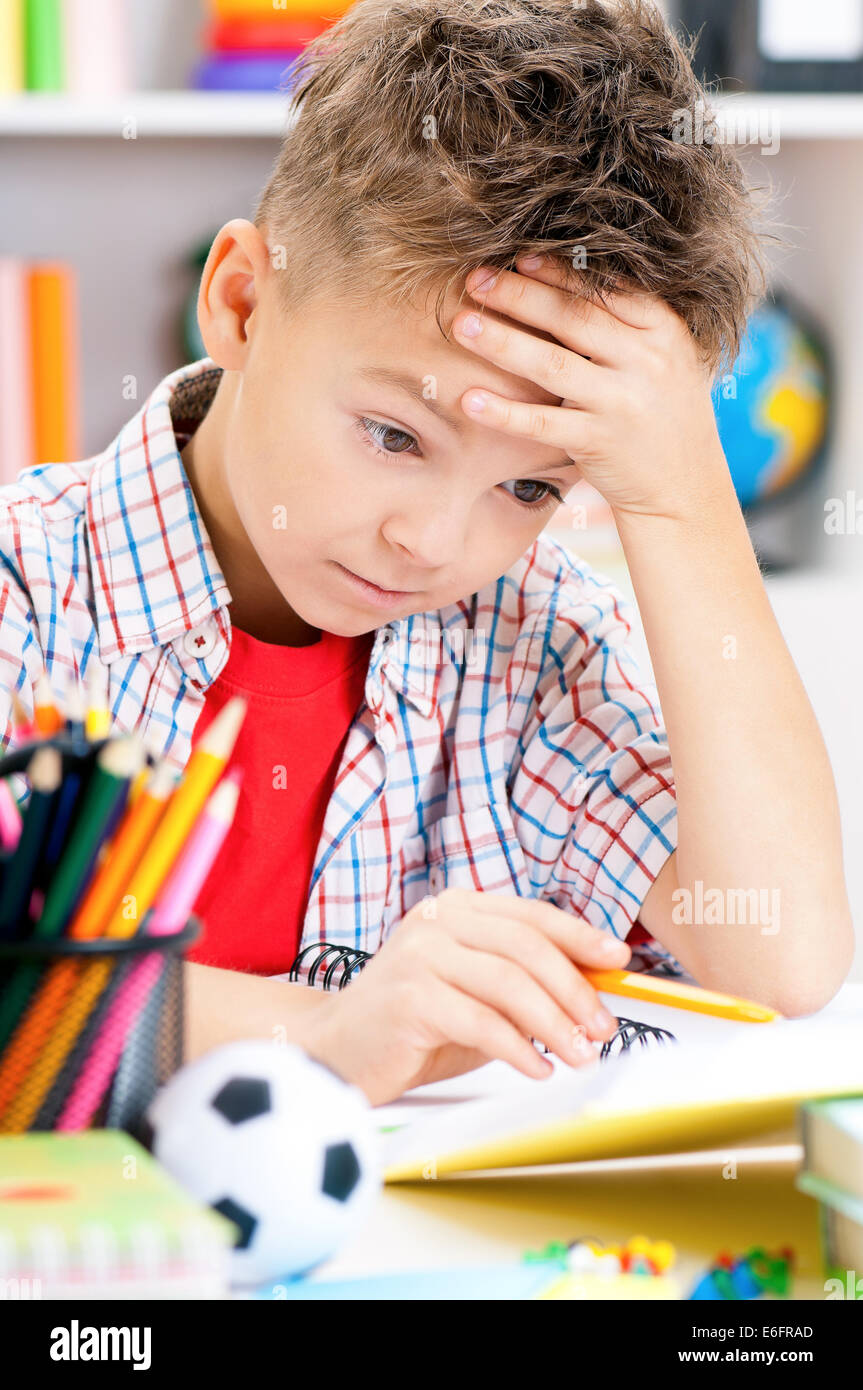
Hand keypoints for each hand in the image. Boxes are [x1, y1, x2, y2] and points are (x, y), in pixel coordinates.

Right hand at [302, 887, 630, 1105]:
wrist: (336, 1051)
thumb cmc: (412, 1026)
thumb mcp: (476, 995)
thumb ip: (522, 985)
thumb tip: (593, 992)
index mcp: (457, 908)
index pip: (530, 915)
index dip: (579, 936)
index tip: (617, 960)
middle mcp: (437, 921)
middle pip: (526, 946)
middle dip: (574, 990)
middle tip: (603, 1028)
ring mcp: (419, 956)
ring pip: (509, 983)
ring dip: (555, 1024)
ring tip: (579, 1054)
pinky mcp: (409, 998)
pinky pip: (481, 1022)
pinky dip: (519, 1049)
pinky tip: (537, 1068)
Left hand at [452, 256, 728, 521]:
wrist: (684, 485)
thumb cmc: (665, 412)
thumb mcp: (666, 358)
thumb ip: (628, 323)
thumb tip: (566, 278)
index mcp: (663, 330)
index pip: (604, 290)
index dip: (558, 271)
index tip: (517, 257)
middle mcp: (645, 362)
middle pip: (572, 318)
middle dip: (519, 295)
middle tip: (475, 280)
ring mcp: (621, 404)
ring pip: (552, 365)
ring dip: (503, 342)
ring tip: (463, 324)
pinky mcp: (598, 442)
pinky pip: (543, 423)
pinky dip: (505, 412)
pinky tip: (471, 399)